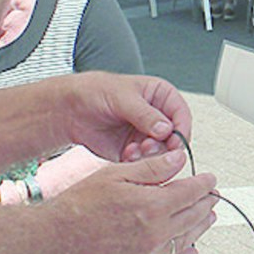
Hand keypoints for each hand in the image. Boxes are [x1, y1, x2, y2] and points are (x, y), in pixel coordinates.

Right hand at [47, 150, 219, 253]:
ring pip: (186, 240)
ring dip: (200, 227)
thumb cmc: (78, 205)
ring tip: (207, 218)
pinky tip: (191, 251)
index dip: (205, 184)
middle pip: (193, 217)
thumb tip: (178, 159)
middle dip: (206, 204)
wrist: (54, 240)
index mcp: (151, 206)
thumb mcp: (115, 175)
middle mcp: (154, 233)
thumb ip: (152, 168)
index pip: (191, 192)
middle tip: (213, 197)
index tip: (211, 180)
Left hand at [63, 73, 192, 160]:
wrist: (72, 109)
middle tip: (148, 147)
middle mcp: (158, 117)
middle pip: (175, 138)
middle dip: (164, 146)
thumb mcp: (122, 97)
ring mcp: (147, 134)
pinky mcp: (135, 150)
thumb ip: (145, 113)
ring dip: (150, 156)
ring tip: (133, 151)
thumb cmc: (96, 92)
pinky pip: (145, 162)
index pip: (182, 115)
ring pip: (162, 153)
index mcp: (161, 96)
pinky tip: (126, 154)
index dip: (181, 130)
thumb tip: (167, 129)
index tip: (174, 142)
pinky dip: (138, 162)